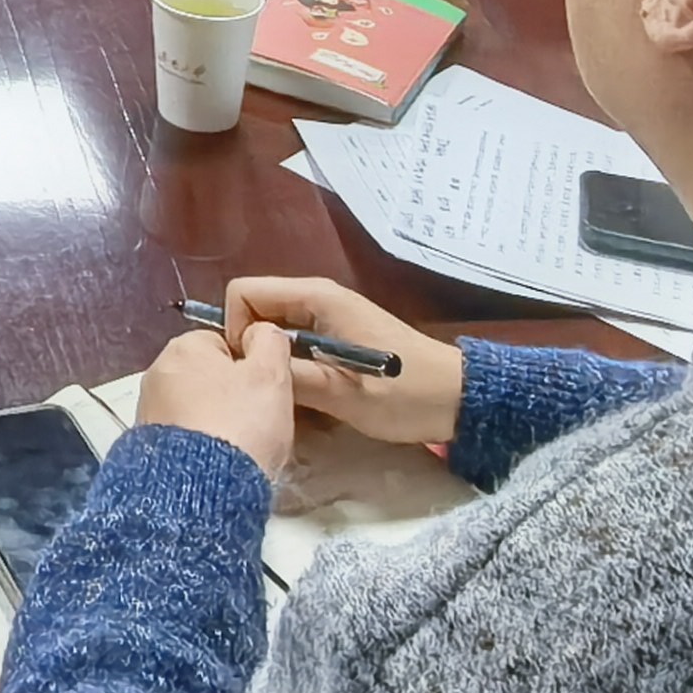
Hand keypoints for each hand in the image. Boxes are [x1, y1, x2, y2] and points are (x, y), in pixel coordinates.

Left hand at [135, 320, 295, 481]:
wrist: (202, 491)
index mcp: (184, 347)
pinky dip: (199, 444)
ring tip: (238, 446)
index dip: (250, 366)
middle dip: (230, 394)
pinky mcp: (145, 446)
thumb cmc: (240, 425)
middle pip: (207, 375)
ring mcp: (147, 411)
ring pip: (195, 407)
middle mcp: (157, 373)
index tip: (265, 391)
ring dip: (214, 421)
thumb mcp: (271, 376)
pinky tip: (217, 462)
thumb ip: (270, 342)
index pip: (223, 342)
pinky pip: (183, 436)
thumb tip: (262, 330)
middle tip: (255, 420)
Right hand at [222, 276, 464, 443]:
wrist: (456, 400)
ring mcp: (328, 317)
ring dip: (271, 362)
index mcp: (317, 298)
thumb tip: (245, 369)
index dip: (236, 329)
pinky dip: (290, 367)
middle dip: (251, 348)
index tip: (251, 370)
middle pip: (256, 311)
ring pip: (273, 331)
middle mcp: (317, 299)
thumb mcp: (342, 393)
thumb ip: (290, 376)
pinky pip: (294, 344)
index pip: (244, 293)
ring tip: (283, 400)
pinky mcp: (336, 337)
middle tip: (263, 392)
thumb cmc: (403, 393)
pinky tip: (304, 398)